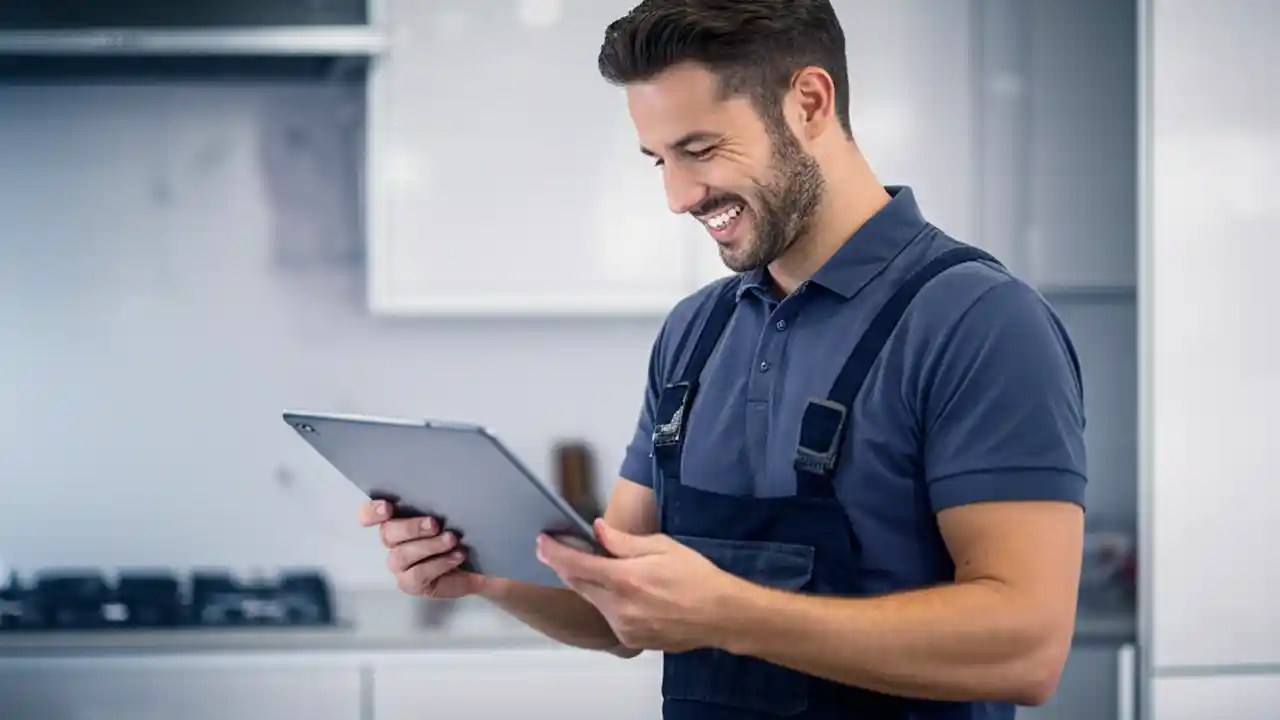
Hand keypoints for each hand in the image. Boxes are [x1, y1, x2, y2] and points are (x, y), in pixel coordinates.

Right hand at [357, 499, 487, 598]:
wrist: (477, 566)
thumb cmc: (459, 534)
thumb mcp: (451, 515)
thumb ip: (438, 504)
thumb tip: (443, 488)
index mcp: (396, 521)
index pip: (368, 515)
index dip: (371, 512)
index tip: (387, 508)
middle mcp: (393, 543)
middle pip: (387, 533)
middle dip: (411, 527)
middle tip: (435, 524)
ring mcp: (400, 565)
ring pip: (402, 555)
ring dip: (429, 545)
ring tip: (452, 539)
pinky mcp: (411, 583)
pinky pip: (418, 574)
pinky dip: (439, 563)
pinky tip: (456, 555)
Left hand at [536, 518, 744, 652]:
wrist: (721, 615)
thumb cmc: (696, 576)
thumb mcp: (661, 547)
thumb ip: (623, 541)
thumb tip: (597, 529)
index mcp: (625, 580)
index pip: (576, 565)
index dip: (554, 553)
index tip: (541, 542)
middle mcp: (618, 608)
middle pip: (578, 585)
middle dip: (567, 566)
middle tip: (560, 549)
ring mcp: (623, 628)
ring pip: (594, 601)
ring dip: (591, 585)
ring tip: (608, 571)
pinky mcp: (630, 640)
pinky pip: (610, 616)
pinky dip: (609, 602)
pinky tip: (627, 593)